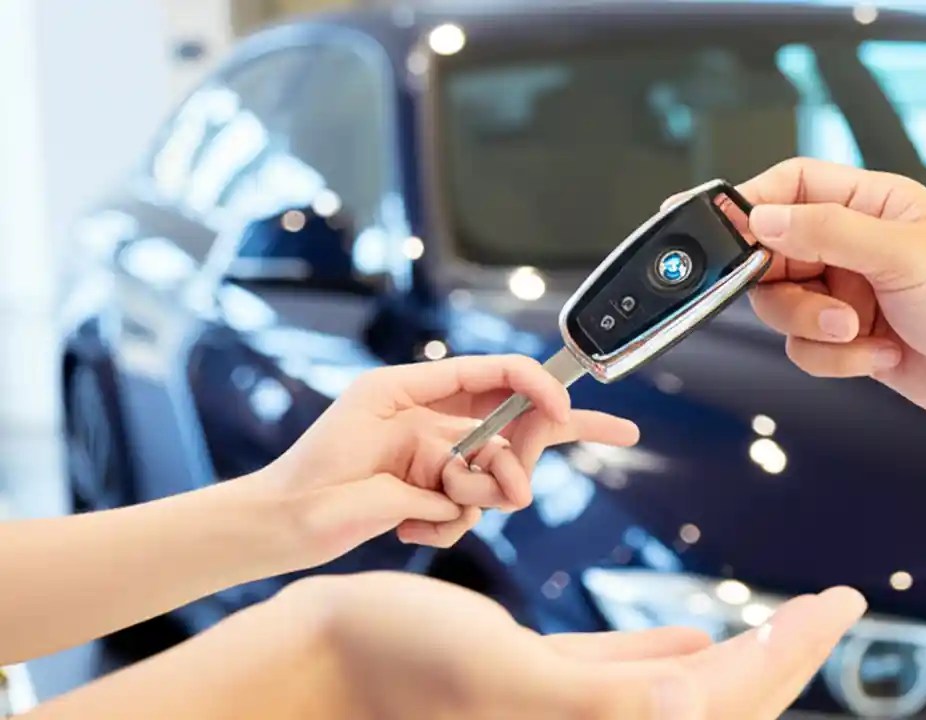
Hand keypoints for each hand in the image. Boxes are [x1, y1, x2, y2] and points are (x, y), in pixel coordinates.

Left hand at [256, 355, 639, 567]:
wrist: (281, 523)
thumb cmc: (314, 462)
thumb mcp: (377, 402)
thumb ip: (445, 418)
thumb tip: (495, 461)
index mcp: (423, 389)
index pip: (500, 375)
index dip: (540, 388)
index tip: (563, 411)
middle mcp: (437, 425)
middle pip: (517, 428)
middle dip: (522, 459)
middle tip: (514, 486)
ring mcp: (438, 465)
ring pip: (497, 479)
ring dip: (476, 497)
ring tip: (432, 506)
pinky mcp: (433, 501)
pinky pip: (470, 515)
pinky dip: (446, 526)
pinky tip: (407, 529)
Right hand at [287, 572, 866, 718]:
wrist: (323, 662)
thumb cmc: (396, 668)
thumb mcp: (507, 674)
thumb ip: (605, 694)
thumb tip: (703, 698)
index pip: (728, 702)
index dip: (793, 652)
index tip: (841, 604)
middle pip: (722, 700)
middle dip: (786, 654)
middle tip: (836, 606)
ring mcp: (570, 713)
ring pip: (683, 688)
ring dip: (742, 655)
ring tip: (787, 624)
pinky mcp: (541, 689)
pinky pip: (628, 678)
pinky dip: (672, 659)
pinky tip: (699, 641)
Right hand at [728, 158, 925, 423]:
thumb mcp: (902, 255)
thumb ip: (828, 231)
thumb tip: (763, 216)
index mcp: (871, 205)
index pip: (794, 185)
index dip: (754, 201)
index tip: (723, 225)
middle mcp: (854, 245)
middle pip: (773, 252)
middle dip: (786, 287)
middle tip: (815, 300)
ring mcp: (848, 293)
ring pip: (782, 307)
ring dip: (815, 328)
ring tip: (859, 332)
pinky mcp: (848, 338)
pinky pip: (804, 348)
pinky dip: (835, 358)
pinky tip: (880, 355)